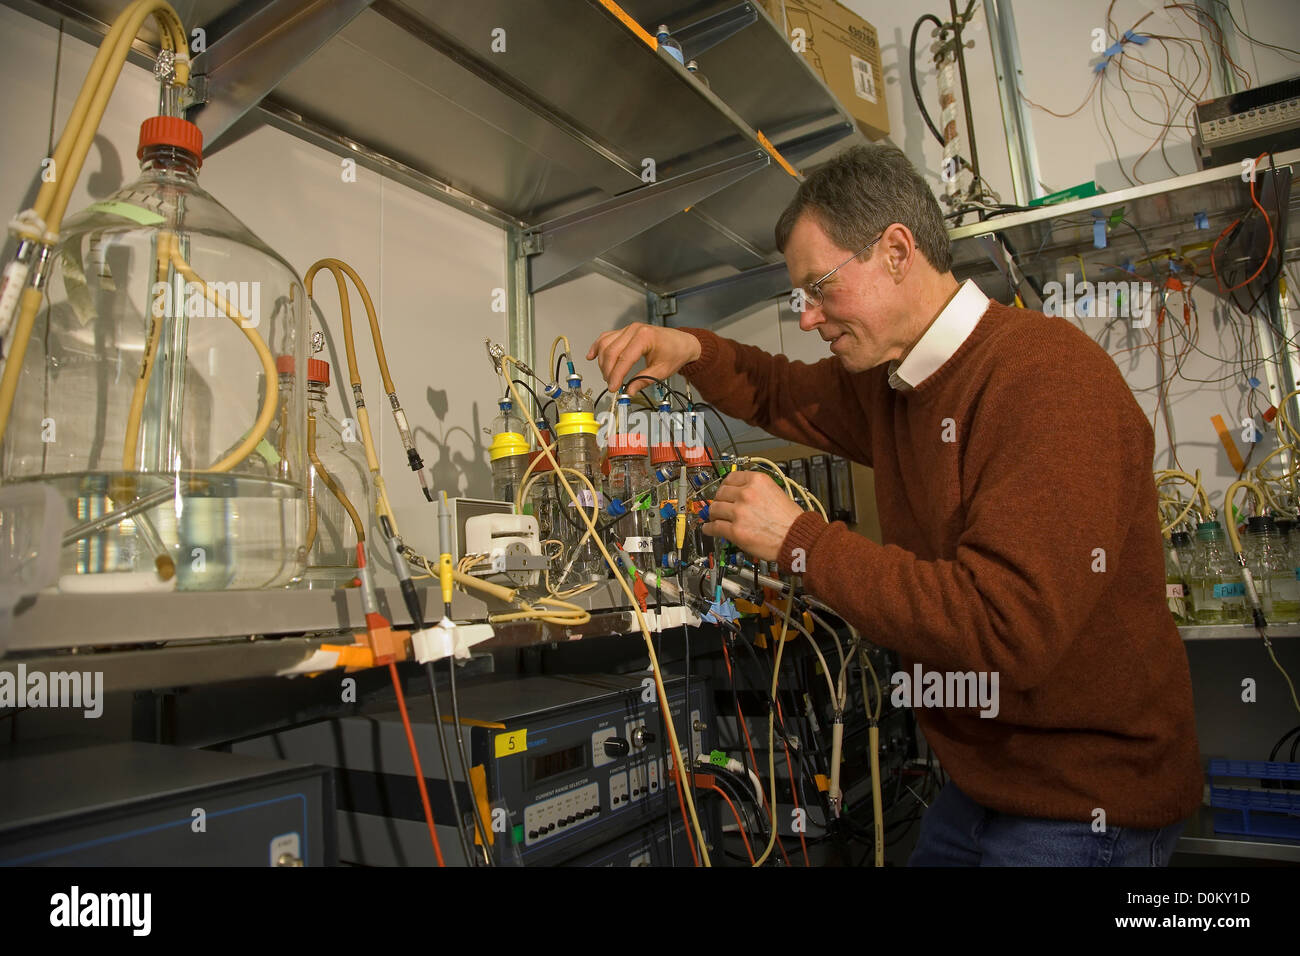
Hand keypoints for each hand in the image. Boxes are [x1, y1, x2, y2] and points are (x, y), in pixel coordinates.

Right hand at [586, 322, 701, 396]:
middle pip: (611, 351)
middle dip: (608, 371)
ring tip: (607, 376)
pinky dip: (598, 347)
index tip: (613, 388)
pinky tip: (592, 356)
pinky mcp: (624, 331)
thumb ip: (643, 381)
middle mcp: (634, 330)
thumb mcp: (662, 371)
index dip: (616, 375)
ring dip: (602, 362)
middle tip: (612, 385)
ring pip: (606, 344)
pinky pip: (606, 337)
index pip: (624, 358)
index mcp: (645, 337)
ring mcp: (628, 329)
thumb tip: (628, 391)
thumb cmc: (675, 352)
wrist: (682, 342)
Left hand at [701, 470, 805, 562]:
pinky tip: (709, 529)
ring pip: (714, 509)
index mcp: (757, 481)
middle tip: (719, 505)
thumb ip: (756, 490)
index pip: (730, 477)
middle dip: (718, 500)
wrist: (797, 538)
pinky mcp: (736, 531)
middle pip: (720, 493)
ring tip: (714, 518)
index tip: (723, 489)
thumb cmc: (792, 520)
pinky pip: (715, 527)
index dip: (724, 485)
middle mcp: (746, 494)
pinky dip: (709, 529)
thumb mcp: (776, 492)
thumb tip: (740, 493)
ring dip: (713, 515)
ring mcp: (739, 512)